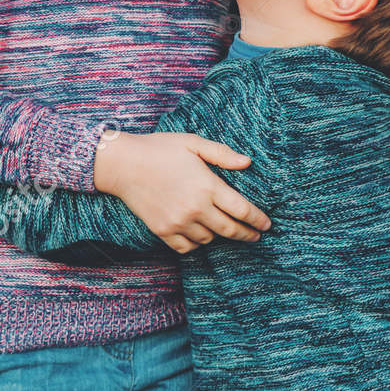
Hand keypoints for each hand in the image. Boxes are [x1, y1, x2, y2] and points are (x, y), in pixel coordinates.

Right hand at [93, 131, 267, 253]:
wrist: (123, 164)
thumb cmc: (160, 149)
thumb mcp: (193, 143)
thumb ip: (222, 154)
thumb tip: (247, 162)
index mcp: (207, 186)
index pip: (242, 210)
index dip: (258, 220)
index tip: (266, 225)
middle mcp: (195, 208)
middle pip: (229, 229)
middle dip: (246, 234)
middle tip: (255, 236)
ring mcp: (178, 222)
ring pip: (209, 239)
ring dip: (219, 236)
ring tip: (223, 229)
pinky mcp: (163, 231)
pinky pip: (187, 247)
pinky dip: (196, 243)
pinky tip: (199, 234)